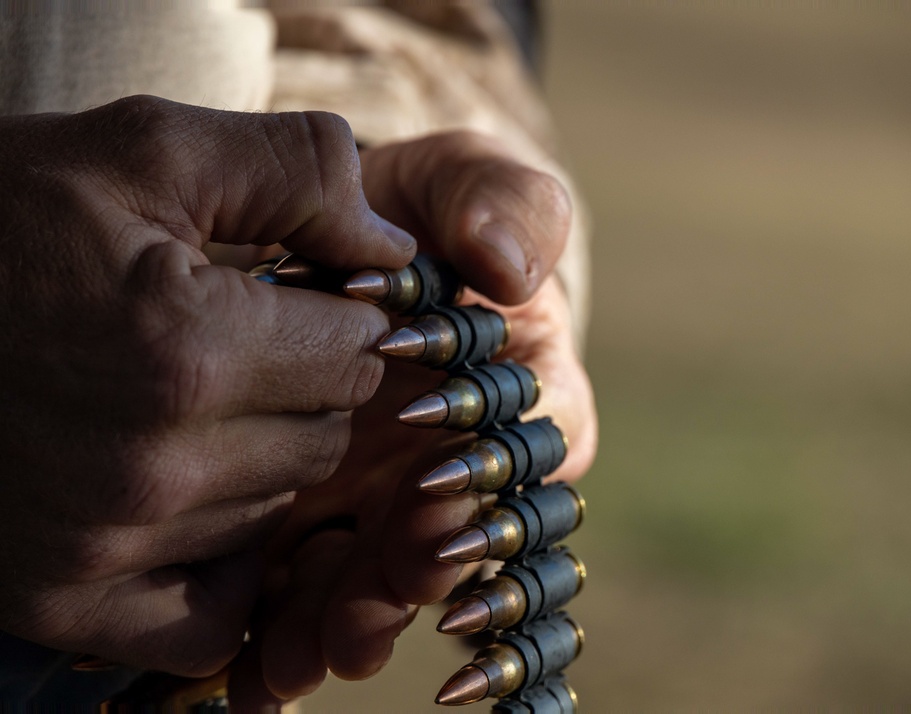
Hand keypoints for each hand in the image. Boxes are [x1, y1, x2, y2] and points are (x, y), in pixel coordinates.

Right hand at [0, 96, 415, 675]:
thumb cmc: (5, 217)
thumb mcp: (147, 149)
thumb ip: (296, 172)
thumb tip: (395, 246)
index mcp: (186, 346)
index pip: (358, 350)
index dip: (340, 312)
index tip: (299, 295)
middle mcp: (152, 465)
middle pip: (327, 437)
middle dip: (306, 383)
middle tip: (238, 341)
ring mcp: (104, 545)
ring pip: (276, 508)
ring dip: (257, 457)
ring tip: (182, 400)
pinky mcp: (62, 598)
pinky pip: (213, 616)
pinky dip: (216, 562)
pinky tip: (183, 497)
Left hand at [227, 131, 596, 705]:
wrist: (328, 226)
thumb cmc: (414, 203)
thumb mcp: (461, 179)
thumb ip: (502, 200)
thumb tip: (512, 267)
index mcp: (517, 384)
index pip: (530, 449)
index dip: (493, 495)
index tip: (437, 521)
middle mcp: (457, 450)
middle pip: (451, 536)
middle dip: (407, 584)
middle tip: (363, 621)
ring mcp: (384, 487)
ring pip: (378, 574)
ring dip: (343, 625)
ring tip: (296, 662)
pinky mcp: (314, 507)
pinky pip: (306, 578)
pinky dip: (280, 627)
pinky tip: (245, 665)